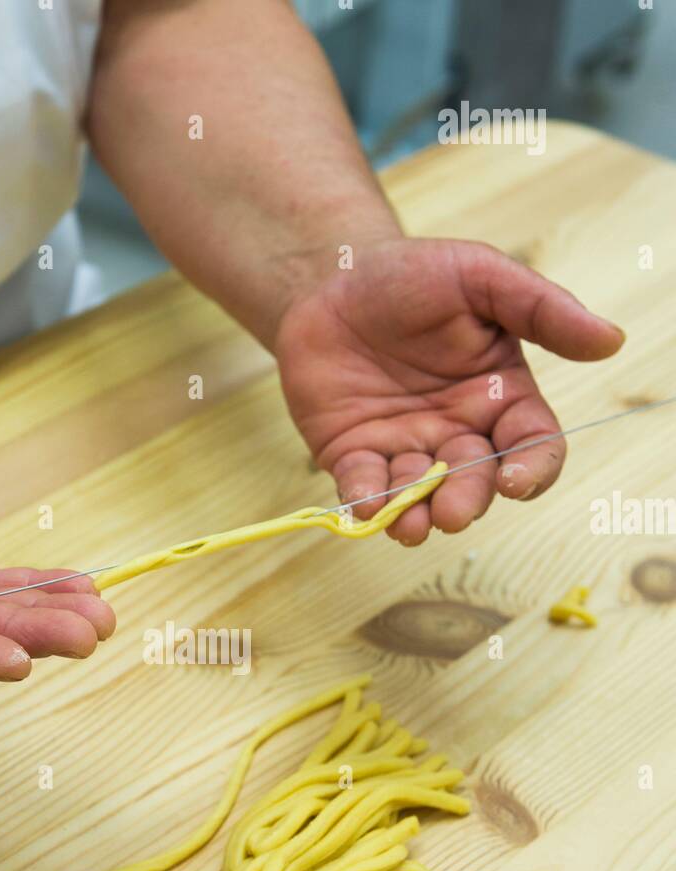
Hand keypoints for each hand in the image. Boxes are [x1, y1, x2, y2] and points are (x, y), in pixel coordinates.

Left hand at [274, 238, 624, 543]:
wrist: (332, 276)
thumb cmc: (413, 275)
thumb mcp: (481, 277)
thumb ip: (542, 309)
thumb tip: (611, 340)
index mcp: (500, 398)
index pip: (532, 446)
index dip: (531, 470)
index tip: (515, 480)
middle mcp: (457, 432)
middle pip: (476, 484)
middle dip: (466, 502)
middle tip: (453, 510)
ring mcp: (405, 448)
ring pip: (421, 498)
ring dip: (417, 515)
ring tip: (412, 522)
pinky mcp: (354, 455)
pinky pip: (364, 489)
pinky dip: (366, 503)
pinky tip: (366, 505)